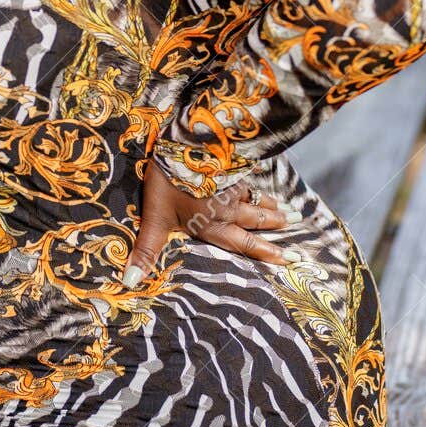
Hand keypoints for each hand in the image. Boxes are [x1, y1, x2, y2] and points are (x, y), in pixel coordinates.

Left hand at [122, 157, 299, 286]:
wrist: (187, 144)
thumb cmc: (169, 183)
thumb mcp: (154, 219)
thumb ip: (147, 250)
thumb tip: (129, 282)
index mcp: (211, 225)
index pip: (242, 244)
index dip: (264, 254)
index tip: (288, 260)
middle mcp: (228, 210)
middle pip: (255, 223)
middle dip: (274, 231)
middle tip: (295, 241)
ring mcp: (233, 186)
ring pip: (256, 201)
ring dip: (272, 209)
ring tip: (290, 214)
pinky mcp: (232, 165)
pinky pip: (250, 178)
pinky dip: (259, 183)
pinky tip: (263, 180)